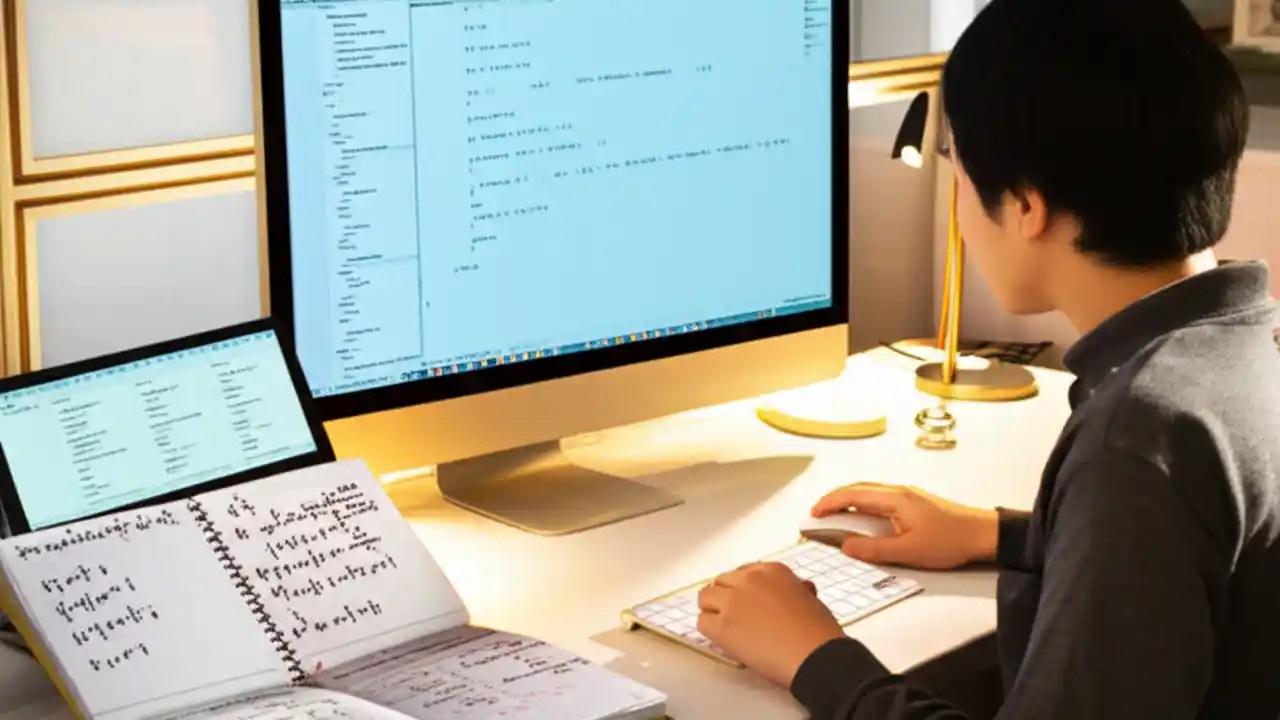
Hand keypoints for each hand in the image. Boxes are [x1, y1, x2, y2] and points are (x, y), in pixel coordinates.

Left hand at [697, 563, 844, 687]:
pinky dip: (709, 630)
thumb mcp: (810, 597)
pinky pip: (702, 623)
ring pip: (705, 598)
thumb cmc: (818, 631)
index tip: (745, 601)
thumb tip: (799, 588)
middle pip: (721, 582)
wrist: (815, 655)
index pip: (742, 572)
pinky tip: (722, 639)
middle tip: (732, 614)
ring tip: (724, 625)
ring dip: (713, 610)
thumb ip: (795, 588)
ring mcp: (732, 602)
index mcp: (770, 570)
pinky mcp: (722, 626)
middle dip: (725, 596)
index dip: (741, 588)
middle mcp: (747, 579)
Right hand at [812, 483, 998, 569]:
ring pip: (869, 492)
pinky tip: (862, 518)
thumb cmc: (950, 540)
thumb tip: (847, 546)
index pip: (852, 495)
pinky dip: (862, 504)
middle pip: (858, 488)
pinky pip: (879, 497)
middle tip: (818, 514)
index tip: (814, 514)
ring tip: (835, 515)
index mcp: (894, 498)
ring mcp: (907, 495)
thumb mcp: (909, 551)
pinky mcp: (914, 502)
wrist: (982, 533)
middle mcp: (898, 491)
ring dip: (848, 500)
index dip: (829, 503)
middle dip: (834, 499)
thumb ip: (875, 549)